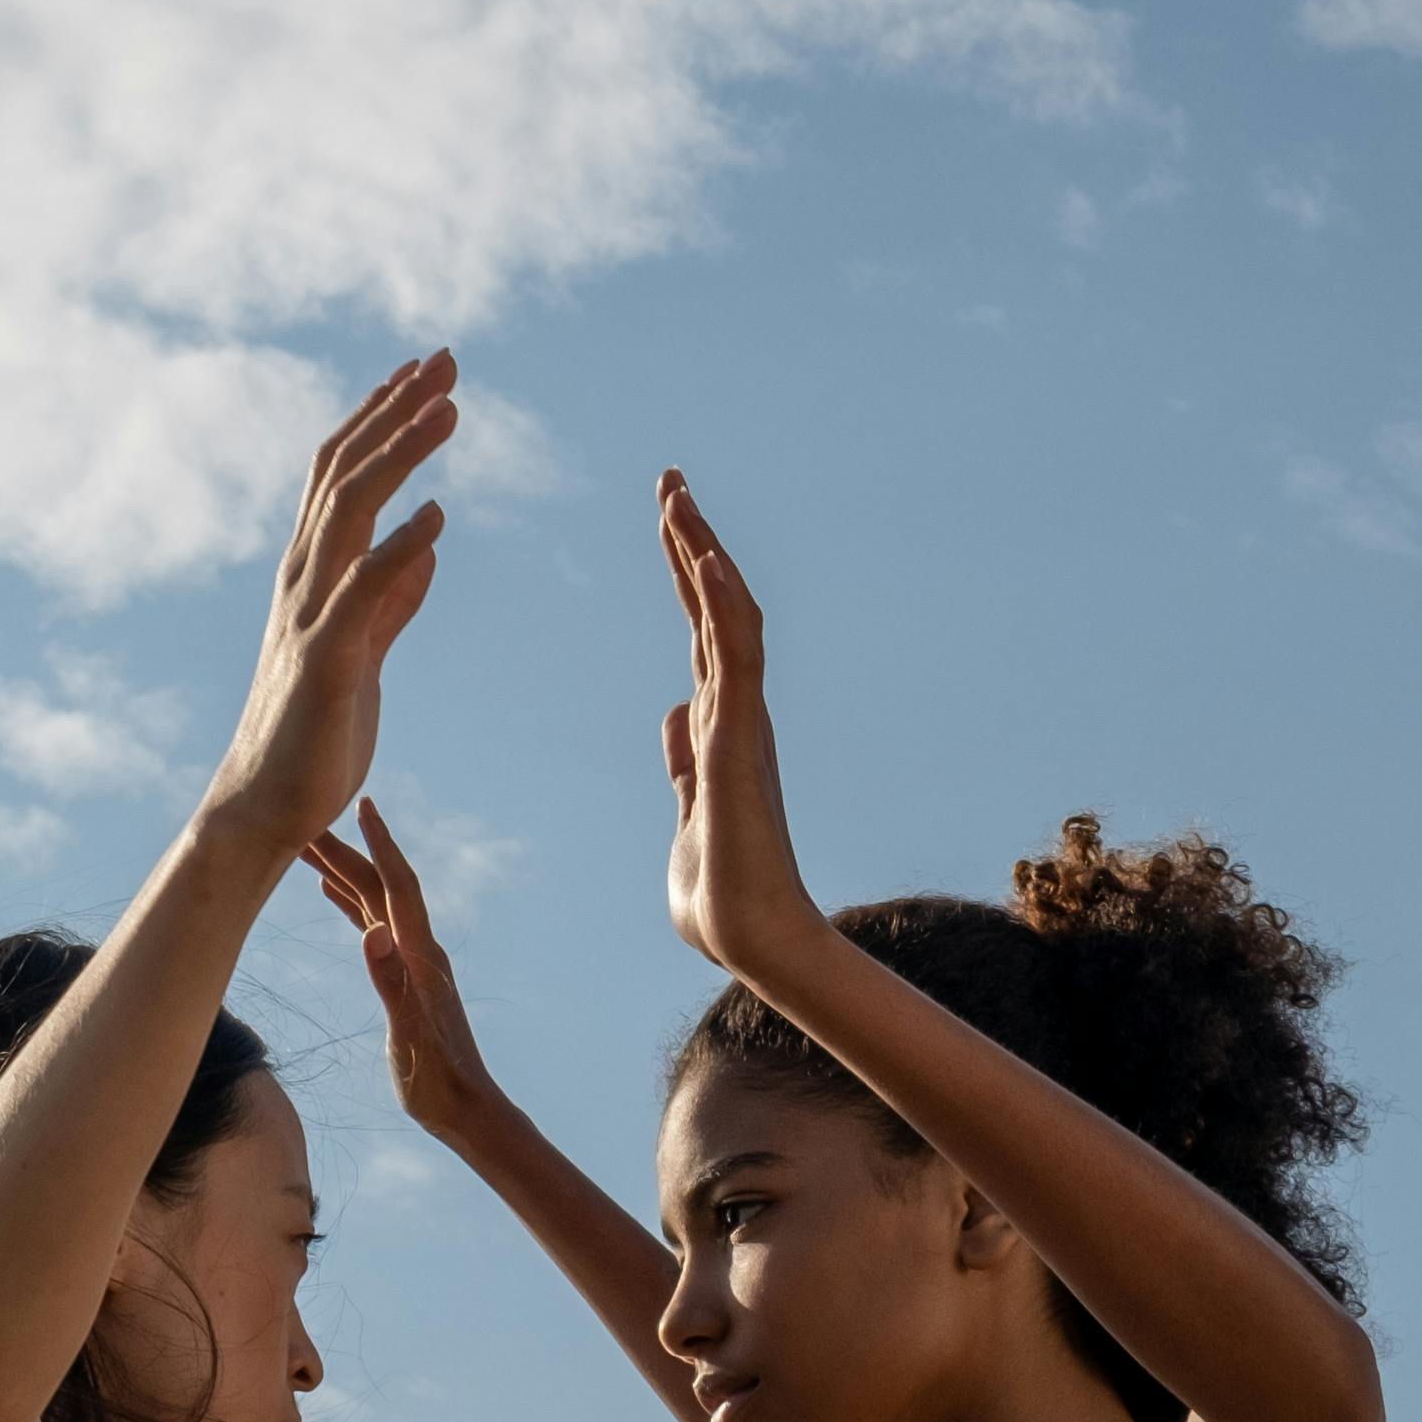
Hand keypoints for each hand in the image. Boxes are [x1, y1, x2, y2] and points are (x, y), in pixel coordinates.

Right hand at [206, 356, 458, 864]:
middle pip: (345, 472)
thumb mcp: (364, 654)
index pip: (341, 474)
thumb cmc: (313, 737)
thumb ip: (394, 600)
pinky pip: (364, 592)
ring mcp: (310, 616)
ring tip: (449, 408)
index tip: (424, 373)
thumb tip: (432, 544)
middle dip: (395, 411)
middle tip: (447, 359)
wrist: (264, 811)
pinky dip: (400, 548)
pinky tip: (439, 516)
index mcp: (311, 575)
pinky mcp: (329, 661)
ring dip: (400, 454)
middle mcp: (302, 580)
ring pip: (351, 513)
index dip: (379, 418)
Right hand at [306, 796, 508, 1154]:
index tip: (361, 804)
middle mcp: (418, 950)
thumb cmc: (436, 1081)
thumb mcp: (408, 1036)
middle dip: (347, 849)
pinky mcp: (402, 977)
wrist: (465, 1108)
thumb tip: (371, 933)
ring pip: (373, 902)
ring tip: (308, 846)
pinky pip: (373, 925)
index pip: (398, 887)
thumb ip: (390, 983)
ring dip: (344, 871)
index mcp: (420, 957)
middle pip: (380, 886)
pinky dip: (351, 902)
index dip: (379, 845)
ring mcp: (411, 962)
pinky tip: (331, 893)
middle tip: (306, 819)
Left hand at [657, 472, 821, 988]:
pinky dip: (721, 601)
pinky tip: (701, 555)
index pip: (700, 633)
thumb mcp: (687, 817)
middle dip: (690, 541)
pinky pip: (735, 655)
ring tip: (675, 496)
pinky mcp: (740, 738)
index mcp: (722, 727)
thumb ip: (683, 765)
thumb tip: (675, 715)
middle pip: (713, 607)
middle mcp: (738, 712)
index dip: (683, 574)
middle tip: (669, 481)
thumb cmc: (722, 897)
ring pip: (726, 616)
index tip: (668, 520)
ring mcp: (742, 721)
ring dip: (700, 553)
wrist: (752, 940)